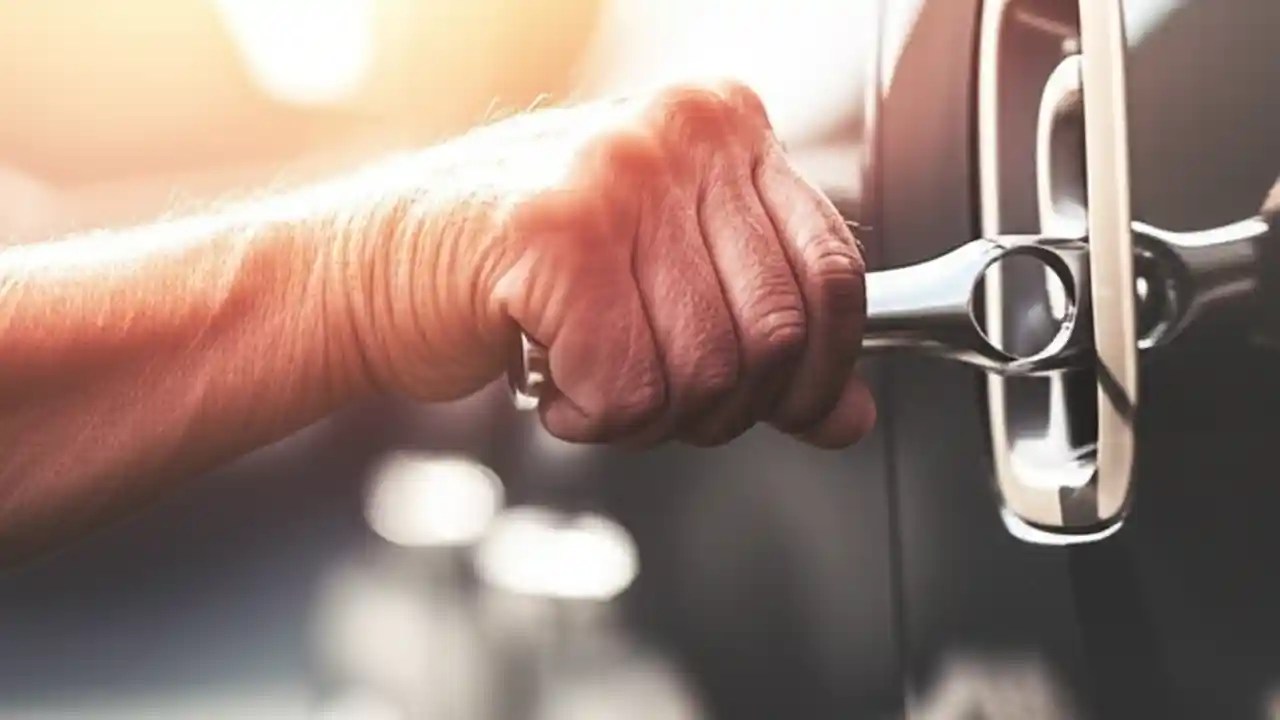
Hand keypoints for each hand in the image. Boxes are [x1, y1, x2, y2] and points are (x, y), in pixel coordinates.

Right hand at [370, 82, 874, 447]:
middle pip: (774, 330)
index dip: (823, 364)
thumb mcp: (666, 284)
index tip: (801, 406)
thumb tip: (845, 414)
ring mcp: (615, 175)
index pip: (832, 267)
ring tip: (600, 383)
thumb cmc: (521, 272)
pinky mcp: (554, 234)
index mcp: (722, 126)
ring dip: (653, 416)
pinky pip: (628, 387)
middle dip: (728, 405)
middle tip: (666, 403)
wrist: (377, 266)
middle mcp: (678, 133)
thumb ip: (762, 337)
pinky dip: (597, 420)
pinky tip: (559, 385)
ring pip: (706, 369)